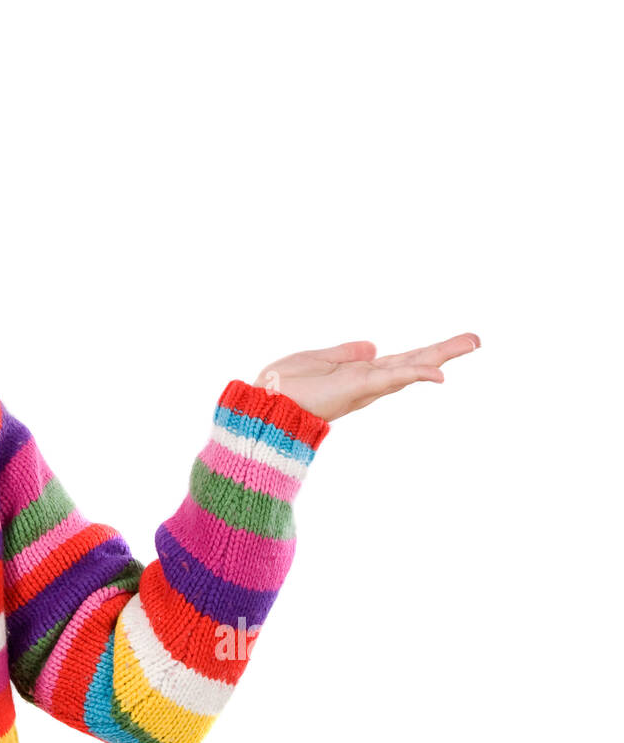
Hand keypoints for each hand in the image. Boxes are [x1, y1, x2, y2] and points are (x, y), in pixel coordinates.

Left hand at [252, 332, 480, 422]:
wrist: (265, 403)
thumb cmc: (283, 384)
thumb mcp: (318, 359)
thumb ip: (345, 353)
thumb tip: (373, 346)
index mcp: (359, 373)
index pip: (399, 361)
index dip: (424, 354)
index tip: (448, 343)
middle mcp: (368, 381)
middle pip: (414, 363)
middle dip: (445, 351)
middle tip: (477, 339)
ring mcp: (365, 386)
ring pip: (411, 368)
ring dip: (441, 355)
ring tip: (472, 342)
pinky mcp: (358, 387)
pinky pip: (392, 378)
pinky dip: (415, 374)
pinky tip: (438, 373)